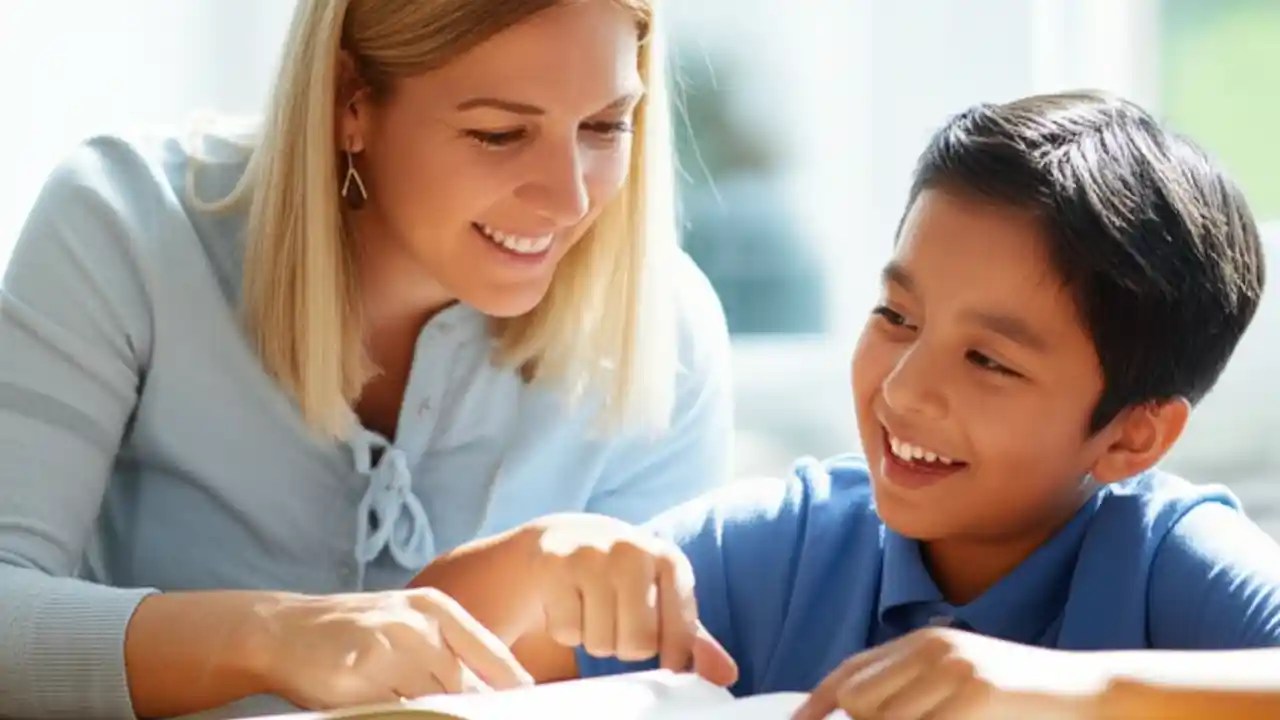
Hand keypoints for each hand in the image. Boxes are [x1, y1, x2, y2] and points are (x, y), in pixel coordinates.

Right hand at [244, 588, 533, 709]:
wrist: (285, 628)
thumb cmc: (356, 632)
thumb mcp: (407, 624)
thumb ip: (451, 652)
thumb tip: (500, 690)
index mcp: (437, 608)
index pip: (492, 658)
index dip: (514, 689)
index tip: (533, 710)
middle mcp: (417, 625)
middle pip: (467, 688)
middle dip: (475, 712)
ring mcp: (388, 649)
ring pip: (436, 704)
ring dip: (440, 715)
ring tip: (436, 713)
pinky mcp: (361, 677)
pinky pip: (400, 713)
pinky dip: (406, 718)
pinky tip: (400, 713)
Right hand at [528, 513, 737, 685]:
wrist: (551, 541)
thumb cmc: (613, 577)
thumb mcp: (657, 598)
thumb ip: (689, 636)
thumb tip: (727, 675)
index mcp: (669, 560)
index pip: (681, 634)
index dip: (670, 657)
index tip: (661, 658)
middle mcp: (633, 550)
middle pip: (638, 645)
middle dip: (623, 645)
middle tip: (614, 620)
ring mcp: (592, 554)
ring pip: (601, 642)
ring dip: (592, 637)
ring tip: (587, 607)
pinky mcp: (554, 564)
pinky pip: (567, 631)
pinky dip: (564, 627)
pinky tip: (564, 601)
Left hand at [792, 628, 1101, 719]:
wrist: (1088, 691)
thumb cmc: (1016, 697)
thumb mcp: (956, 682)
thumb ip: (909, 691)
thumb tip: (854, 710)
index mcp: (922, 643)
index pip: (849, 672)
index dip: (816, 704)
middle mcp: (931, 649)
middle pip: (859, 701)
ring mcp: (954, 671)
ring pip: (884, 718)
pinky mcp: (975, 693)